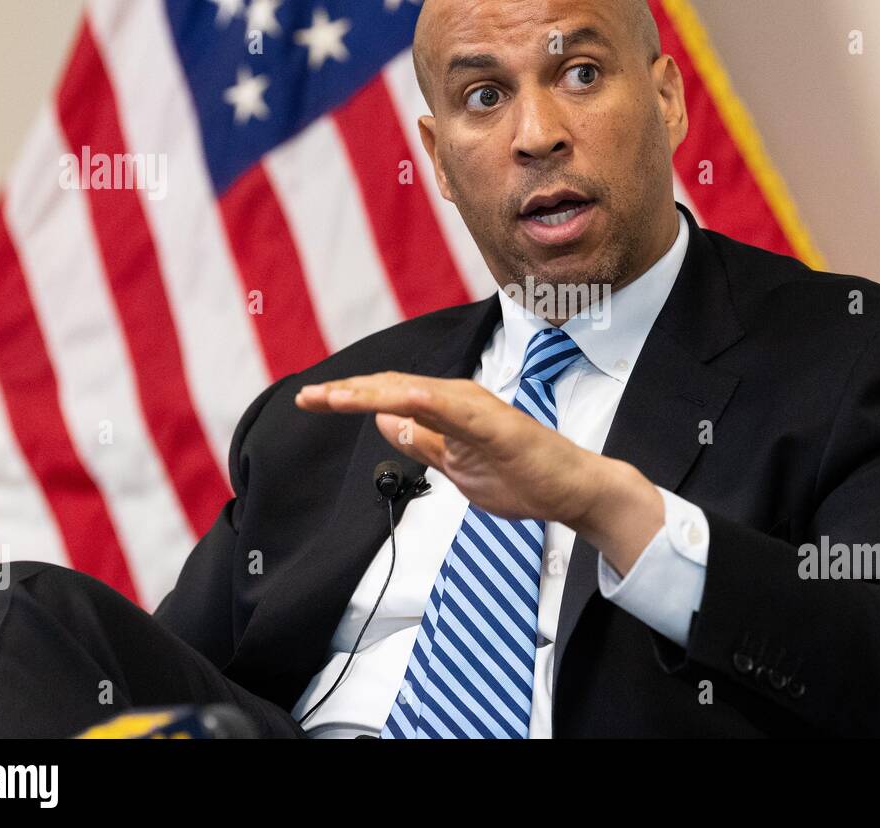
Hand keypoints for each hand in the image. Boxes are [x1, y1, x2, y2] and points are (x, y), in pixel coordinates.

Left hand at [294, 371, 663, 572]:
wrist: (572, 489)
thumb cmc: (523, 476)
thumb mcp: (456, 464)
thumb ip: (423, 441)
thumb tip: (386, 421)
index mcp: (450, 409)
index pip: (389, 398)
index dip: (349, 397)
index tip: (311, 401)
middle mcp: (460, 399)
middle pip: (393, 389)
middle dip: (347, 393)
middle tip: (306, 397)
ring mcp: (479, 409)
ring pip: (414, 392)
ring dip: (371, 392)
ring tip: (333, 397)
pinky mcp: (497, 425)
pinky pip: (454, 409)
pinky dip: (423, 400)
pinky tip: (394, 399)